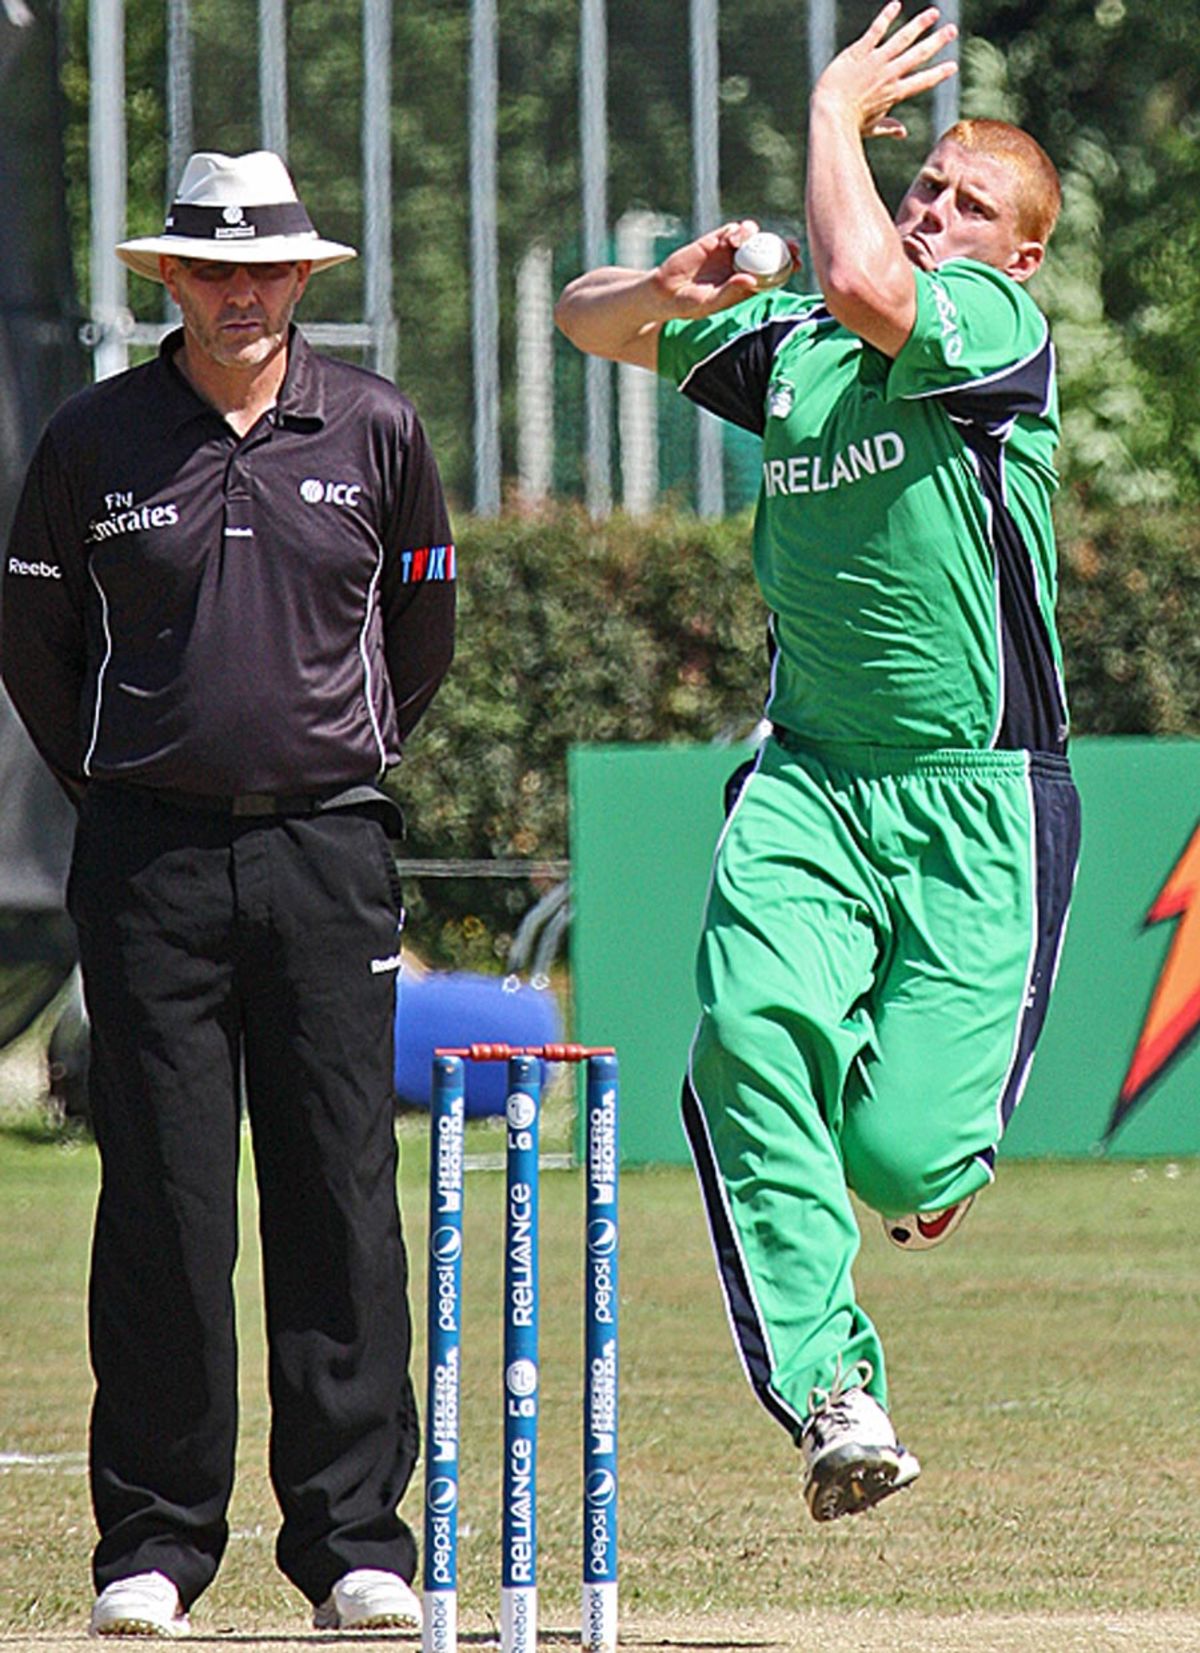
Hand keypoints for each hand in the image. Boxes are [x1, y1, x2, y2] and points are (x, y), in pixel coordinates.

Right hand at [653, 221, 798, 317]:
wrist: (663, 293)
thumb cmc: (687, 305)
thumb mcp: (709, 303)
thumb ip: (729, 292)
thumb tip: (751, 280)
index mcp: (744, 285)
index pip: (772, 274)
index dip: (787, 268)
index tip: (798, 264)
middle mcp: (740, 267)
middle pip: (767, 253)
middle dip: (782, 247)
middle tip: (793, 245)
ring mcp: (728, 253)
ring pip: (753, 239)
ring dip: (759, 236)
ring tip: (756, 239)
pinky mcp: (714, 240)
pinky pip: (733, 230)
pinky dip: (738, 230)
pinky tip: (734, 238)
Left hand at [812, 2, 957, 141]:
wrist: (830, 114)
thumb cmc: (848, 124)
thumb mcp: (871, 128)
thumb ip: (888, 127)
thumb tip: (902, 133)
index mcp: (894, 94)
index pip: (922, 81)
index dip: (939, 73)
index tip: (953, 66)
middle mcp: (889, 75)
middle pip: (918, 55)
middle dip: (937, 42)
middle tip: (952, 30)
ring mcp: (875, 61)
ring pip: (903, 38)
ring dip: (920, 24)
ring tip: (934, 13)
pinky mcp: (859, 52)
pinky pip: (876, 31)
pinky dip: (886, 17)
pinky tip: (896, 5)